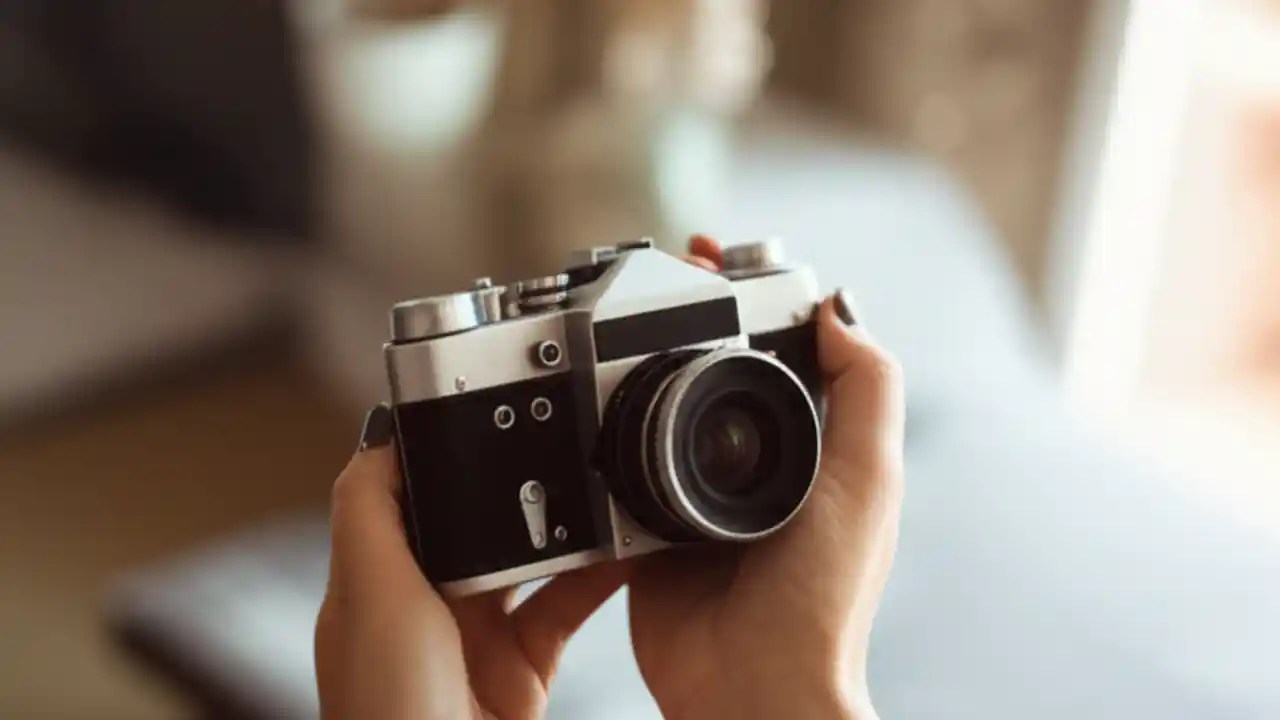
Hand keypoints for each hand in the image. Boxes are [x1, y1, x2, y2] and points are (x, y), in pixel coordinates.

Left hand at [314, 406, 629, 719]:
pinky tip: (623, 553)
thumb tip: (378, 437)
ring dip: (563, 528)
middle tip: (557, 441)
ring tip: (599, 487)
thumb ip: (368, 513)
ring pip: (526, 559)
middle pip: (472, 521)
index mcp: (375, 580)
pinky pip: (565, 607)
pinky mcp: (522, 669)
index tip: (479, 405)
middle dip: (513, 483)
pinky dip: (597, 580)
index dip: (439, 452)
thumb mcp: (370, 595)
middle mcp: (422, 603)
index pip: (404, 494)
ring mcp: (475, 637)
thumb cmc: (390, 712)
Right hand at [628, 236, 904, 719]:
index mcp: (809, 445)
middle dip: (677, 314)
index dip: (745, 293)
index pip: (777, 346)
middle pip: (710, 367)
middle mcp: (753, 464)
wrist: (752, 688)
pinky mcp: (644, 531)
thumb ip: (864, 388)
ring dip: (632, 366)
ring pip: (659, 412)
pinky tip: (582, 401)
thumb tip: (836, 303)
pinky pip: (618, 472)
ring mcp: (695, 496)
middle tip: (644, 274)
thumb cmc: (820, 598)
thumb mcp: (863, 479)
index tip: (707, 255)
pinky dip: (603, 438)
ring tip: (604, 319)